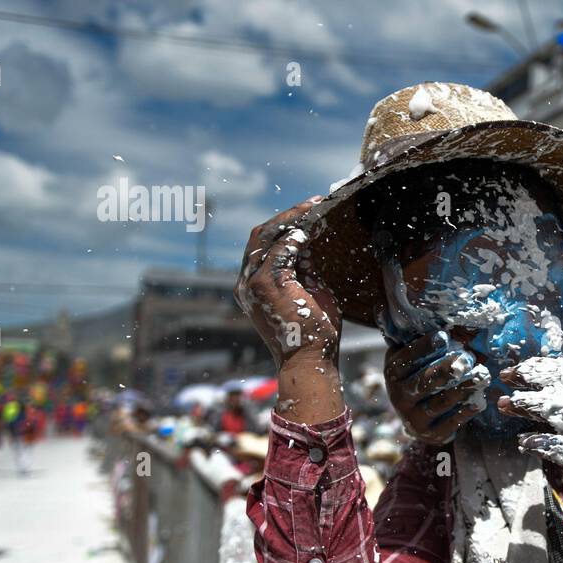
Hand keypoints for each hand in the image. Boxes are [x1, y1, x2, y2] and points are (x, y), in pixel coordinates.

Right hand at [236, 197, 340, 368]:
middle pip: (261, 235)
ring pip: (268, 236)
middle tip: (314, 202)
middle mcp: (246, 282)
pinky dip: (296, 234)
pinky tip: (312, 226)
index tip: (309, 213)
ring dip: (293, 219)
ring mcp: (252, 283)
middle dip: (288, 216)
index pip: (263, 245)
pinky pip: (280, 248)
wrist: (309, 360)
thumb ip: (303, 269)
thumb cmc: (313, 332)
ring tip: (315, 207)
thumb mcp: (308, 292)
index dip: (285, 226)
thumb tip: (307, 244)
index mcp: (252, 286)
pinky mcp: (266, 284)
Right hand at [384, 331, 489, 443]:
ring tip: (481, 376)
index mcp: (393, 374)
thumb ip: (415, 338)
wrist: (418, 416)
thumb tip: (409, 312)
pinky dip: (466, 411)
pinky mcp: (430, 434)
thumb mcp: (412, 357)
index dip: (424, 348)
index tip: (443, 337)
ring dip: (463, 388)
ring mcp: (413, 418)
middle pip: (423, 382)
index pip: (406, 360)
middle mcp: (399, 397)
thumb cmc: (420, 375)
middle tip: (467, 358)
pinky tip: (479, 399)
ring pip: (440, 402)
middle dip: (447, 370)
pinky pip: (450, 422)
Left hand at [499, 356, 562, 525]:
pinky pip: (557, 447)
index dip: (546, 366)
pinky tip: (524, 441)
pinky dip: (538, 443)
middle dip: (529, 377)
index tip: (525, 367)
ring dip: (526, 405)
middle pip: (559, 384)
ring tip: (507, 404)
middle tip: (507, 377)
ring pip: (553, 410)